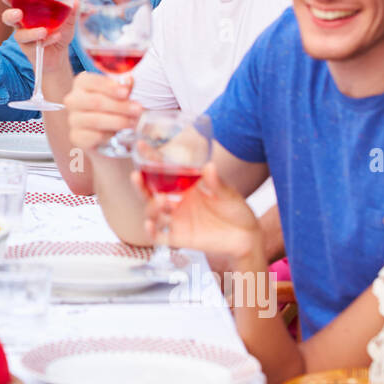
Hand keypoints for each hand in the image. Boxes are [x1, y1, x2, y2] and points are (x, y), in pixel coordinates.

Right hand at [0, 0, 76, 67]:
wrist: (60, 54)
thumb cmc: (59, 31)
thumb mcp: (68, 20)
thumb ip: (71, 11)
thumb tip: (77, 2)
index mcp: (27, 10)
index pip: (14, 1)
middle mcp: (22, 23)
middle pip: (8, 17)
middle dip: (10, 15)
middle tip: (18, 13)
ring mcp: (24, 37)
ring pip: (20, 35)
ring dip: (31, 33)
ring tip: (43, 31)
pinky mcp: (29, 49)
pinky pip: (33, 45)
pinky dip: (47, 40)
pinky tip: (56, 36)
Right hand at [65, 71, 142, 151]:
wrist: (107, 133)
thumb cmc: (113, 108)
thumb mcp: (121, 95)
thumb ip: (125, 87)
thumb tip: (129, 80)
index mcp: (82, 83)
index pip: (91, 81)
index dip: (109, 87)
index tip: (126, 92)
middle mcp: (73, 100)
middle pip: (95, 101)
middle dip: (119, 106)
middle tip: (137, 110)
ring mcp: (73, 119)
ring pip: (95, 120)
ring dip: (118, 121)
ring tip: (133, 123)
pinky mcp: (76, 136)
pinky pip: (93, 136)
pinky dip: (109, 135)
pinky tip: (118, 134)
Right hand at [135, 163, 262, 269]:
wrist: (247, 237)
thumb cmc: (236, 210)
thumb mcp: (227, 193)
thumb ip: (215, 183)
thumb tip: (209, 166)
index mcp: (185, 186)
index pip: (164, 171)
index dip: (151, 159)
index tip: (142, 145)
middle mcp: (177, 202)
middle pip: (149, 193)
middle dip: (140, 185)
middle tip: (137, 176)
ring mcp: (176, 220)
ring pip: (152, 213)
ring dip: (151, 207)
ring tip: (162, 200)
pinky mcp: (179, 238)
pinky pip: (158, 237)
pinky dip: (151, 232)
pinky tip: (149, 225)